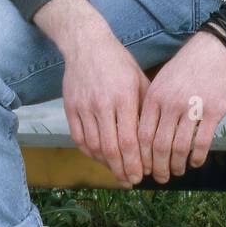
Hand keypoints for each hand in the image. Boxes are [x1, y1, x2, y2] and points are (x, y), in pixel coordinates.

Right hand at [61, 31, 149, 186]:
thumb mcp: (139, 80)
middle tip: (130, 181)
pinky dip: (90, 152)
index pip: (129, 140)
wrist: (87, 45)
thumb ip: (145, 107)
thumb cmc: (119, 63)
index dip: (135, 162)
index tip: (142, 175)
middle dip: (122, 169)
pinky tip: (100, 157)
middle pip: (111, 149)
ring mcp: (84, 107)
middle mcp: (102, 105)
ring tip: (117, 172)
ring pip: (94, 146)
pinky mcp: (70, 108)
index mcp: (123, 98)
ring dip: (106, 164)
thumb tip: (155, 138)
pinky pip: (79, 138)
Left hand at [138, 32, 225, 182]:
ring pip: (180, 148)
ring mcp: (192, 108)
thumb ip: (152, 106)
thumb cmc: (186, 67)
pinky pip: (202, 143)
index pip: (142, 135)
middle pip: (159, 146)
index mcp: (155, 96)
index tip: (143, 168)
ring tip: (178, 172)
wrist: (215, 50)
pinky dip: (197, 158)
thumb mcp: (162, 81)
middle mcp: (171, 103)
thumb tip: (143, 137)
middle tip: (160, 178)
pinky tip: (195, 163)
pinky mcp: (213, 111)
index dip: (141, 157)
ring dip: (177, 165)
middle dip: (158, 168)